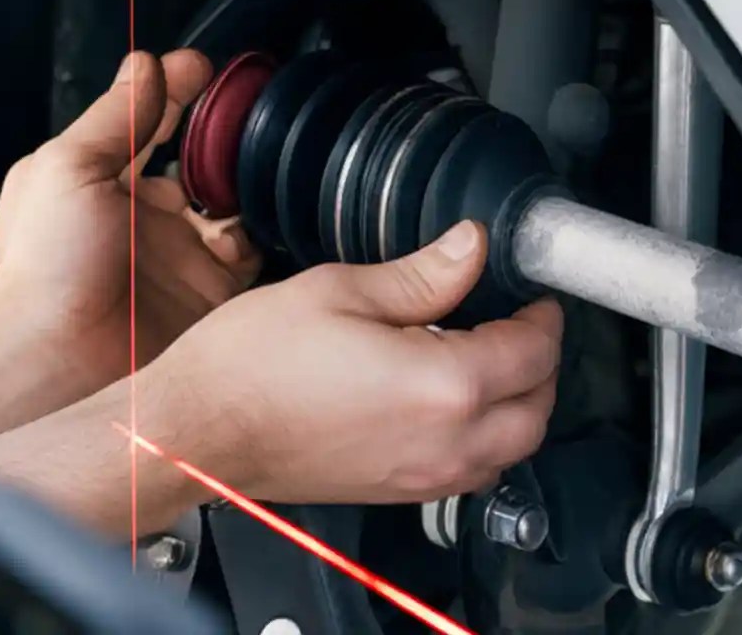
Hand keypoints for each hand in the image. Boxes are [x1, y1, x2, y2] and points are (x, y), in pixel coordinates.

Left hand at [0, 50, 258, 398]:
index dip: (183, 92)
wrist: (58, 360)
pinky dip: (266, 240)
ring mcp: (183, 260)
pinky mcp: (214, 299)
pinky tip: (259, 228)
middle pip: (205, 169)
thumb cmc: (47, 266)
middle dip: (230, 149)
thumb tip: (149, 62)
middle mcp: (149, 222)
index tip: (208, 68)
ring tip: (252, 183)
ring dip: (250, 194)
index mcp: (107, 185)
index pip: (154, 123)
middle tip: (247, 131)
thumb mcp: (70, 169)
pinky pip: (256, 262)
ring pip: (238, 212)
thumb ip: (117, 116)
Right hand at [145, 220, 563, 503]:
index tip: (533, 295)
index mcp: (443, 385)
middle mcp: (446, 442)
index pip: (532, 352)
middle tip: (522, 324)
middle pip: (538, 410)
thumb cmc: (251, 366)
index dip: (542, 316)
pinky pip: (472, 471)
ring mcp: (424, 476)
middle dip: (542, 364)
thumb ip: (422, 275)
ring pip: (513, 449)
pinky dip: (486, 439)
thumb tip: (471, 248)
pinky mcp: (399, 493)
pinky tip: (453, 403)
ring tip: (493, 360)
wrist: (199, 432)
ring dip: (519, 406)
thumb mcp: (340, 292)